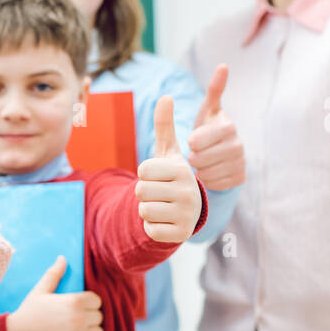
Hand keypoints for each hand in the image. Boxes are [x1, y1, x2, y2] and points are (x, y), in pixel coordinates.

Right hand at [5, 255, 102, 330]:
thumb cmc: (29, 313)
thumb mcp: (40, 291)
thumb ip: (54, 274)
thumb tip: (62, 258)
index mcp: (74, 301)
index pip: (97, 301)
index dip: (89, 305)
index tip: (79, 309)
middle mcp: (79, 317)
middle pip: (99, 318)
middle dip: (89, 319)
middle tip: (75, 322)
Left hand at [135, 96, 202, 243]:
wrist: (188, 210)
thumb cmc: (172, 176)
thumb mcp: (168, 152)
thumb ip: (164, 126)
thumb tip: (165, 96)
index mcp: (183, 170)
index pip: (143, 170)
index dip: (145, 174)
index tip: (160, 176)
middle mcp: (189, 192)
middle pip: (140, 191)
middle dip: (144, 192)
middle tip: (160, 193)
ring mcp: (187, 214)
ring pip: (143, 211)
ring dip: (147, 210)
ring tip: (162, 206)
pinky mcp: (180, 234)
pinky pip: (150, 230)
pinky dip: (152, 227)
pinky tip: (165, 221)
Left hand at [187, 64, 245, 190]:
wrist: (220, 153)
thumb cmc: (209, 128)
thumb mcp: (207, 111)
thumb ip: (214, 90)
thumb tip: (223, 65)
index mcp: (228, 126)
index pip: (196, 141)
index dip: (191, 142)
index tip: (193, 140)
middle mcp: (238, 144)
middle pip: (199, 159)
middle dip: (193, 157)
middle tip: (196, 153)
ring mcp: (241, 162)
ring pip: (206, 173)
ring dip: (199, 170)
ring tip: (203, 162)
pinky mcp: (240, 178)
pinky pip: (215, 184)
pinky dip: (208, 181)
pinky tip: (211, 172)